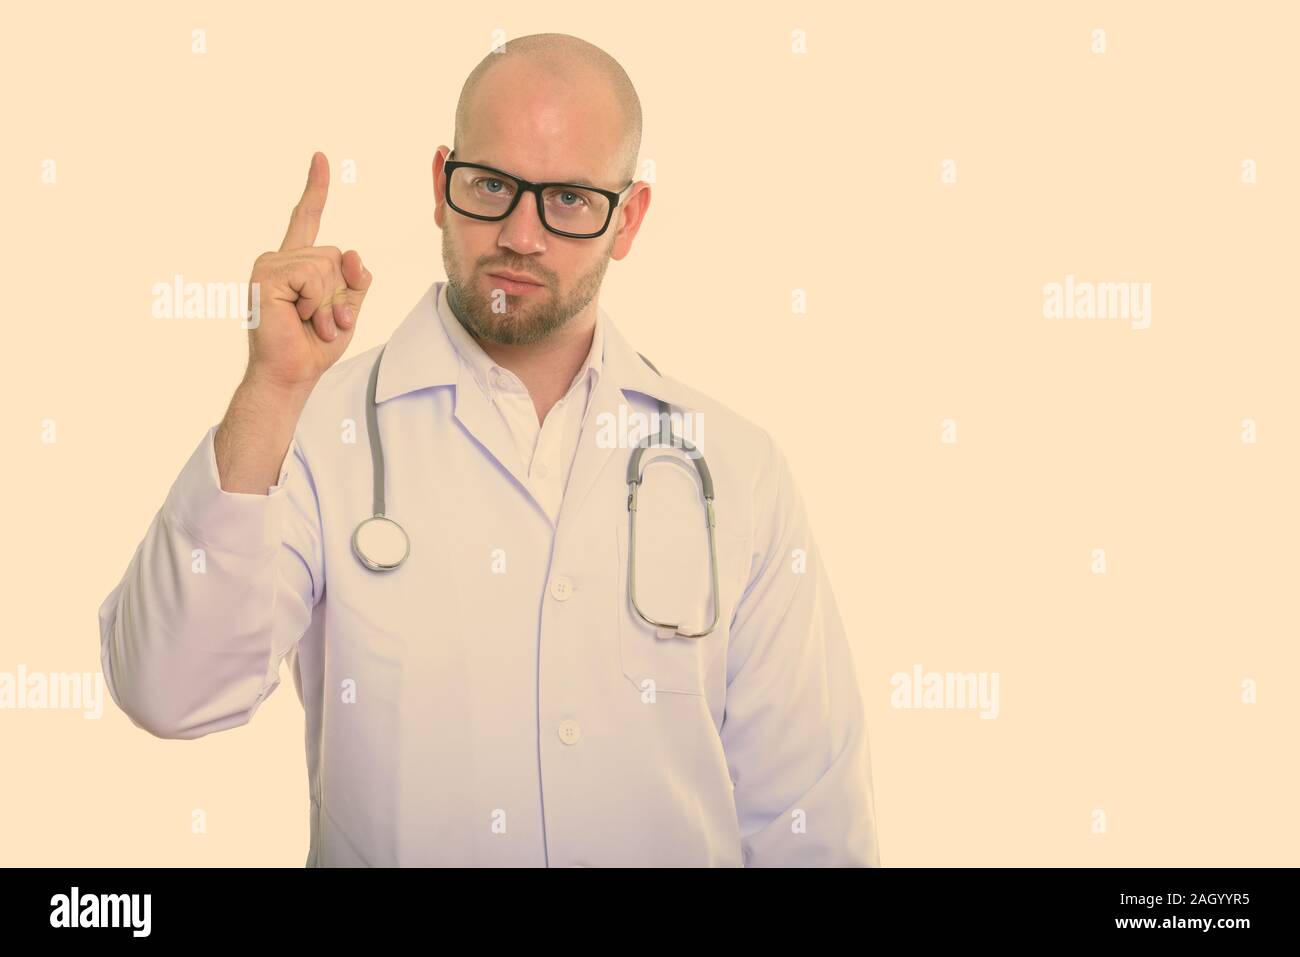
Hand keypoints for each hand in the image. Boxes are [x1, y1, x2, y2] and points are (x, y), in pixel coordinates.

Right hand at [244, 152, 372, 393]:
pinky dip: (316, 301)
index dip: (315, 189)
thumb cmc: (315, 345)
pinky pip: (313, 275)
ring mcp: (269, 265)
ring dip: (329, 301)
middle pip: (335, 254)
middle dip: (341, 293)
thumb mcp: (348, 307)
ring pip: (327, 264)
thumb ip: (355, 277)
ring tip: (310, 322)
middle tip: (321, 321)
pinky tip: (299, 317)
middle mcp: (279, 258)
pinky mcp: (267, 275)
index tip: (321, 158)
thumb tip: (351, 254)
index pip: (307, 219)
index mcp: (296, 264)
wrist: (292, 374)